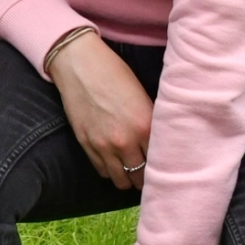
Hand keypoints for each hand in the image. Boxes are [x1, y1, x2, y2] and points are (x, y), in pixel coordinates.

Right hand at [50, 34, 153, 190]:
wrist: (79, 64)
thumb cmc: (114, 73)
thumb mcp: (143, 97)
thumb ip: (151, 123)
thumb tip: (159, 143)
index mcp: (145, 127)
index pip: (161, 162)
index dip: (164, 166)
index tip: (165, 168)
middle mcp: (126, 141)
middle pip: (141, 177)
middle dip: (146, 177)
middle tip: (148, 172)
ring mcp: (103, 145)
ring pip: (121, 180)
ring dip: (128, 179)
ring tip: (131, 172)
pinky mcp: (85, 144)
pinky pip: (102, 171)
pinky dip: (110, 171)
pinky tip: (114, 164)